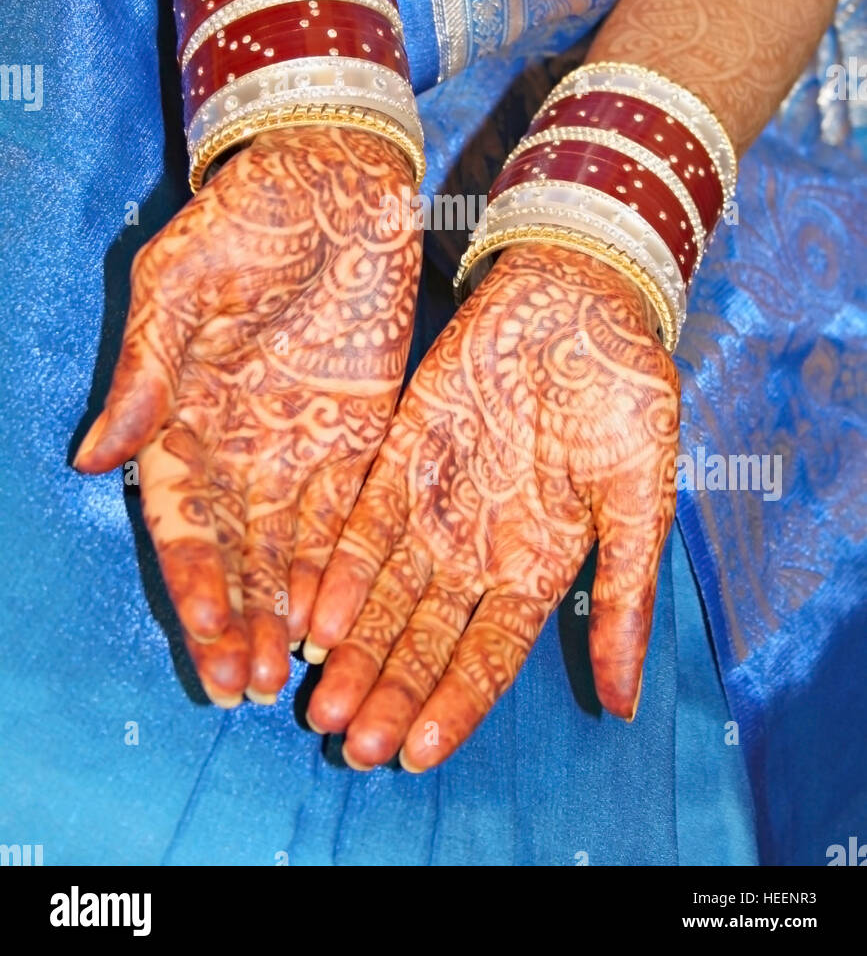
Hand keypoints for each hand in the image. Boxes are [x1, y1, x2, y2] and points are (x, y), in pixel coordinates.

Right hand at [74, 126, 420, 705]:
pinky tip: (341, 610)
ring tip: (292, 673)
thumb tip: (93, 459)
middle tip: (249, 686)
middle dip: (239, 619)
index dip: (195, 578)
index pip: (184, 517)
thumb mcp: (178, 286)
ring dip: (286, 609)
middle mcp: (239, 444)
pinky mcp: (359, 430)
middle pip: (236, 550)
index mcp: (182, 415)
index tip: (210, 633)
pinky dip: (341, 562)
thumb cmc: (242, 218)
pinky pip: (348, 510)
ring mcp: (300, 442)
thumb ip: (146, 372)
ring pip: (289, 546)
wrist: (332, 177)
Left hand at [305, 244, 678, 769]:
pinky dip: (340, 569)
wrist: (579, 297)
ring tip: (319, 701)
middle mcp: (478, 546)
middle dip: (389, 692)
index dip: (455, 705)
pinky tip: (313, 612)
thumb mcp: (640, 497)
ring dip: (355, 647)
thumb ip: (625, 594)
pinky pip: (363, 521)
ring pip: (385, 594)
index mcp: (538, 564)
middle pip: (425, 638)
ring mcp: (436, 502)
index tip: (418, 754)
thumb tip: (626, 702)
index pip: (488, 654)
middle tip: (352, 751)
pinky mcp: (401, 452)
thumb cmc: (625, 393)